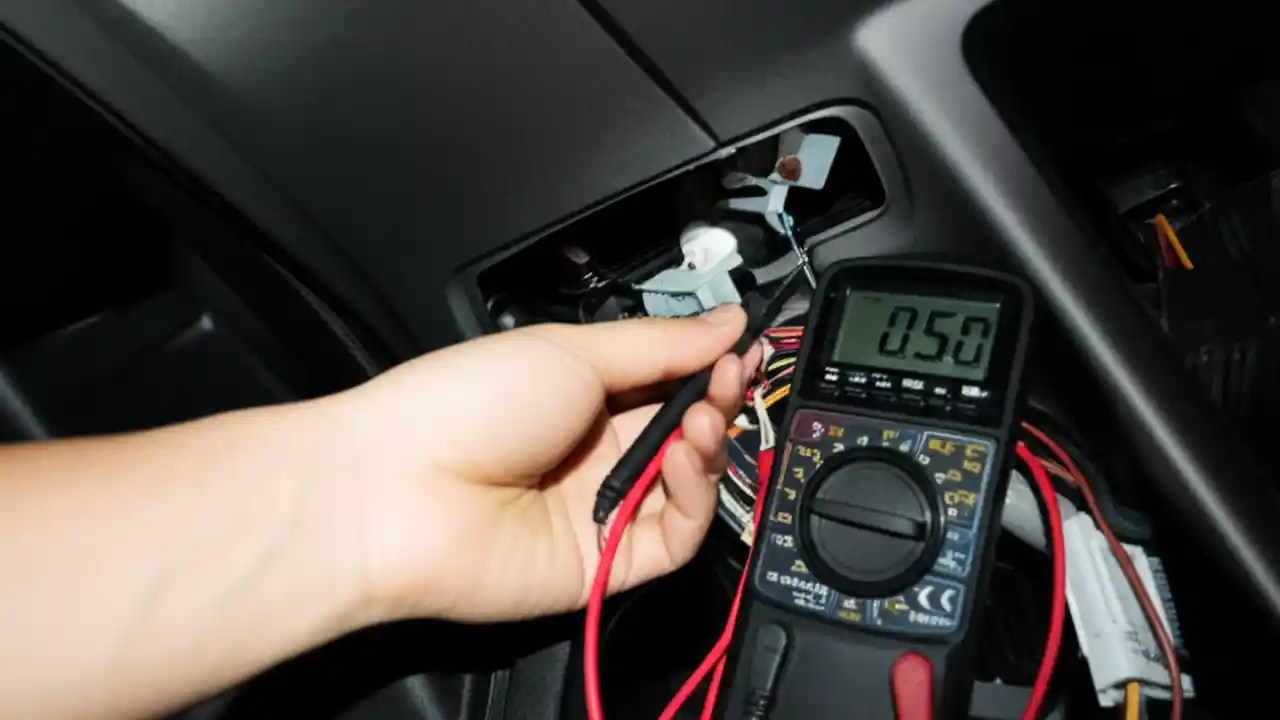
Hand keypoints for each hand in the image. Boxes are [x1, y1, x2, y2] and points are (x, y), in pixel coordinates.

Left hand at [335, 306, 759, 623]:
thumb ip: (660, 344)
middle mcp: (592, 453)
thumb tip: (728, 320)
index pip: (667, 383)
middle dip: (717, 401)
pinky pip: (675, 537)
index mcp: (580, 395)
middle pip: (685, 432)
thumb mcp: (571, 350)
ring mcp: (598, 509)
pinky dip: (694, 497)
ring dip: (711, 445)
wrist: (397, 490)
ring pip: (689, 486)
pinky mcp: (605, 564)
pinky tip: (684, 459)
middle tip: (731, 377)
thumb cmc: (464, 403)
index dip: (708, 368)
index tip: (740, 349)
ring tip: (703, 416)